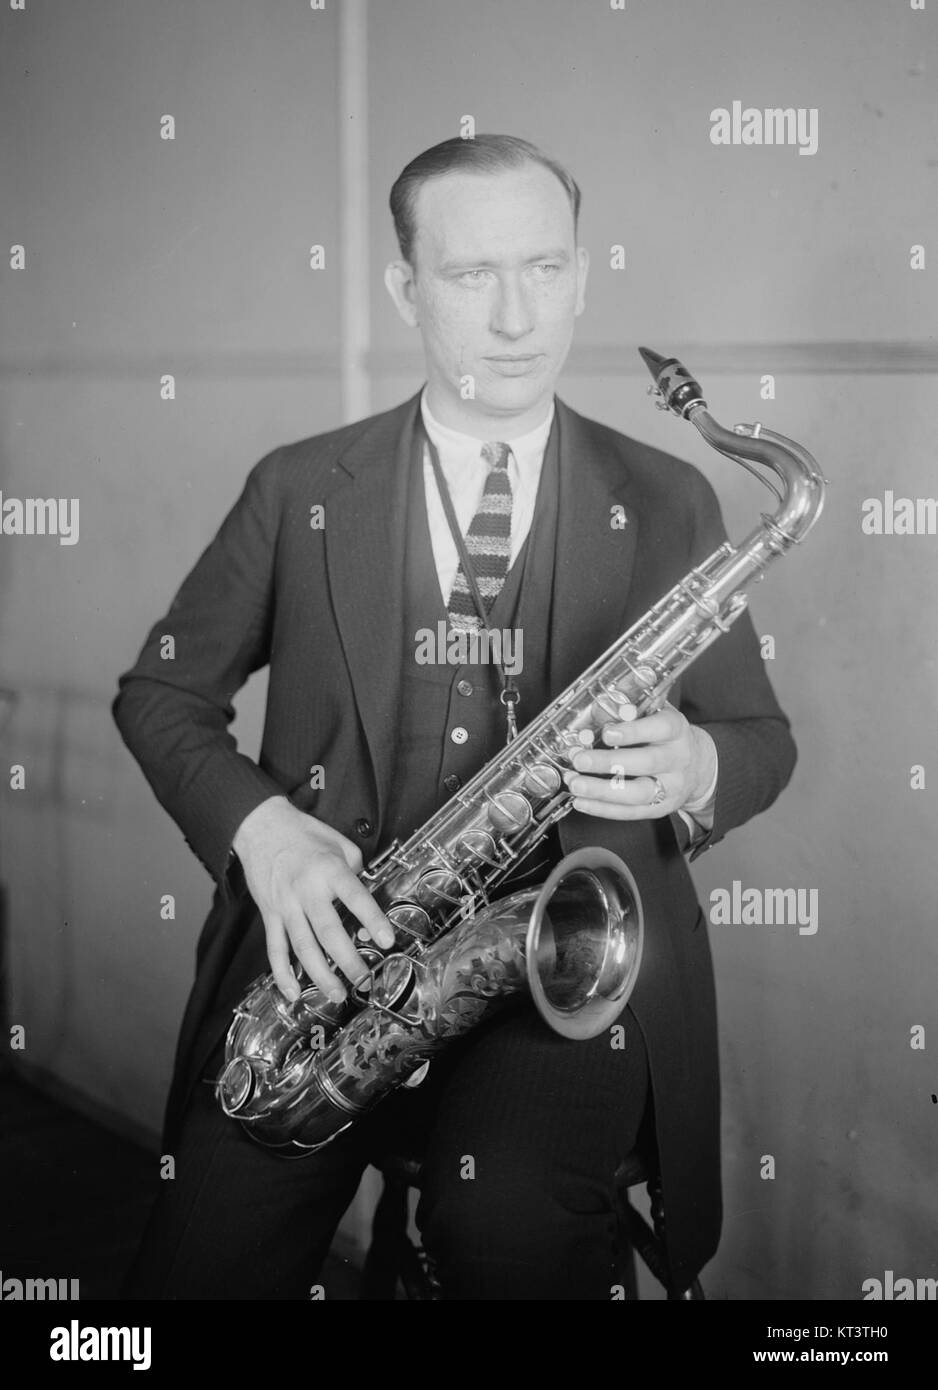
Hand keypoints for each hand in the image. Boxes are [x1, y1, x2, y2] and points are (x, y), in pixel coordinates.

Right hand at [232, 797, 394, 1002]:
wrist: (260, 826)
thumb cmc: (304, 834)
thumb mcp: (339, 843)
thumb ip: (356, 871)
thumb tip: (367, 901)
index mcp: (329, 870)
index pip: (355, 898)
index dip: (372, 920)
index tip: (387, 940)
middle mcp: (307, 890)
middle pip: (328, 932)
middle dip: (348, 960)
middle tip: (364, 980)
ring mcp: (285, 905)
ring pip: (303, 947)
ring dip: (320, 975)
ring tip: (337, 994)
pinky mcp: (269, 914)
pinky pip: (275, 949)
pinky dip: (282, 973)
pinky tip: (293, 993)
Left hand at [563, 696, 716, 820]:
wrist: (696, 765)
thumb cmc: (665, 736)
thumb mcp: (654, 714)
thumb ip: (629, 708)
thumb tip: (596, 709)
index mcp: (676, 730)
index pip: (659, 728)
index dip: (633, 731)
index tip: (607, 732)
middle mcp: (677, 759)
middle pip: (646, 762)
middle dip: (609, 762)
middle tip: (580, 760)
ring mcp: (671, 786)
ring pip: (638, 793)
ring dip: (602, 790)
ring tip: (576, 784)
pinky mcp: (661, 808)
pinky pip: (631, 812)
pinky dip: (604, 809)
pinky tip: (582, 801)